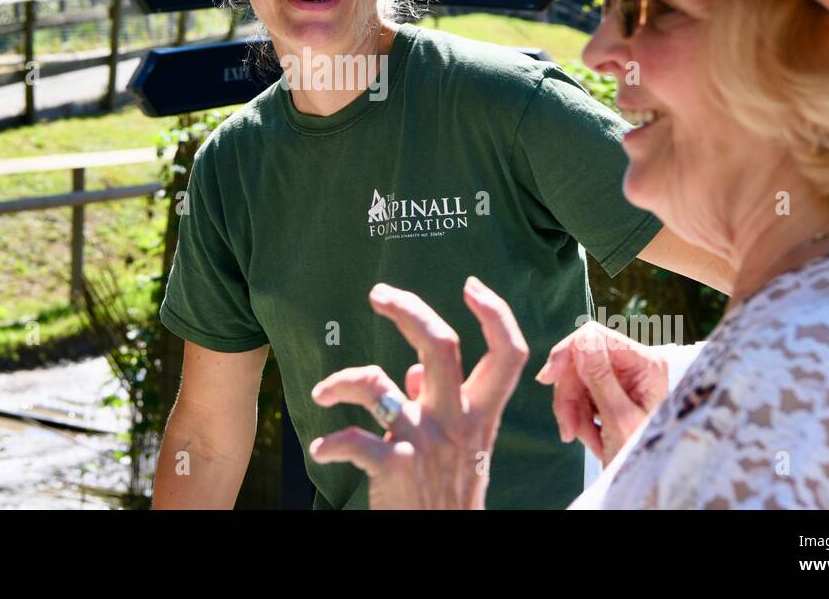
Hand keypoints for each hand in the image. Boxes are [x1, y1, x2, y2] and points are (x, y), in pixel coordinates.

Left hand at [308, 276, 528, 508]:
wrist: (445, 543)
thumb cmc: (449, 496)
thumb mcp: (464, 451)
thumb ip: (442, 408)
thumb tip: (415, 374)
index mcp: (479, 415)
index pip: (507, 354)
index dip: (495, 313)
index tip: (471, 285)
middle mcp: (455, 421)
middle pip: (442, 345)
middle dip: (408, 309)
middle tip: (379, 294)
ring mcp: (423, 440)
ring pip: (377, 382)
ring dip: (343, 379)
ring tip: (324, 392)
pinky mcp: (393, 466)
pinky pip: (353, 440)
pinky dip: (331, 443)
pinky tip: (321, 450)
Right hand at [536, 321, 668, 464]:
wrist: (644, 485)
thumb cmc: (641, 455)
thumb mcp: (619, 419)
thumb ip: (600, 377)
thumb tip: (583, 339)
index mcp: (646, 364)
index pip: (596, 337)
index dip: (567, 353)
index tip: (547, 379)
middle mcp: (635, 365)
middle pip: (581, 361)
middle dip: (570, 395)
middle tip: (569, 428)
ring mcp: (623, 379)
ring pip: (576, 380)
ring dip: (573, 412)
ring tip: (583, 439)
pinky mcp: (611, 393)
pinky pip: (580, 395)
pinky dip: (579, 417)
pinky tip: (592, 439)